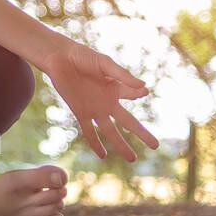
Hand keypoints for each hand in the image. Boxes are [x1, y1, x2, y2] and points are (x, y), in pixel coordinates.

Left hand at [41, 37, 158, 161]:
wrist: (59, 59)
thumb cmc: (83, 57)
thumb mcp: (105, 64)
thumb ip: (123, 76)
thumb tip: (144, 89)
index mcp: (116, 87)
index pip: (133, 94)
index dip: (138, 93)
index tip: (144, 92)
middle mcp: (108, 101)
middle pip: (128, 121)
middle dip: (141, 133)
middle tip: (155, 145)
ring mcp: (95, 109)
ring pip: (111, 131)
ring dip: (121, 145)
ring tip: (132, 159)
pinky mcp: (80, 112)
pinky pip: (89, 131)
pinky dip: (95, 143)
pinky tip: (102, 155)